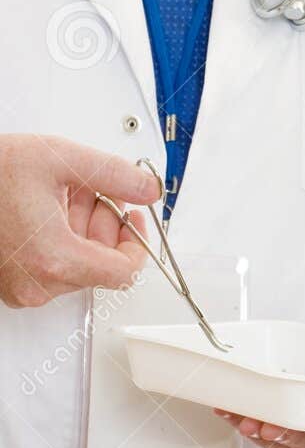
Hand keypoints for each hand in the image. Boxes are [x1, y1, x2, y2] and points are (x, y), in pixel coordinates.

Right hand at [0, 134, 160, 306]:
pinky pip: (49, 268)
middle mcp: (37, 284)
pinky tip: (43, 210)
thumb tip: (147, 188)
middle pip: (99, 266)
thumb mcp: (60, 158)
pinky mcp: (8, 285)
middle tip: (92, 191)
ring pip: (75, 266)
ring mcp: (20, 289)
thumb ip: (115, 174)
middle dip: (104, 225)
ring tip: (60, 194)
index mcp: (54, 259)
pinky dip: (57, 240)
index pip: (124, 272)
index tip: (134, 219)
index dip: (137, 242)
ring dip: (80, 229)